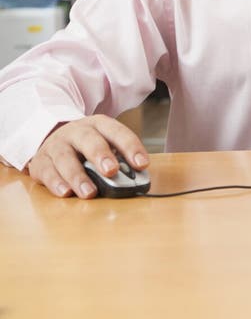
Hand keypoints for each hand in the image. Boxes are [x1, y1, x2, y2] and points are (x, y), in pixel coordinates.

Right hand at [27, 115, 149, 198]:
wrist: (54, 138)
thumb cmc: (87, 146)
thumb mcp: (105, 145)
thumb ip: (119, 160)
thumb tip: (134, 179)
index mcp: (99, 125)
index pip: (117, 132)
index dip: (130, 147)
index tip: (142, 164)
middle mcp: (77, 132)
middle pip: (89, 140)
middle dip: (101, 155)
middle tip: (111, 171)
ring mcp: (57, 145)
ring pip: (65, 158)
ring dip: (78, 176)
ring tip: (89, 192)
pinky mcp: (41, 161)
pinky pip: (47, 171)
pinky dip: (56, 183)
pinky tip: (65, 192)